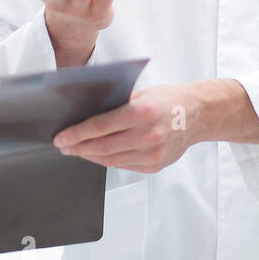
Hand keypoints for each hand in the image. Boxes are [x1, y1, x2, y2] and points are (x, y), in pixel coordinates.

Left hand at [52, 84, 204, 172]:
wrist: (198, 115)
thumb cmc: (168, 100)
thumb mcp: (141, 94)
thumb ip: (116, 105)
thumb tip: (85, 115)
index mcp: (142, 112)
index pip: (100, 127)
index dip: (76, 134)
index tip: (61, 137)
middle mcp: (148, 135)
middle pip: (102, 146)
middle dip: (78, 147)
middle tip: (64, 145)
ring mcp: (152, 153)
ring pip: (110, 159)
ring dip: (90, 156)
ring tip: (77, 150)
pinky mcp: (155, 165)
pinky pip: (123, 165)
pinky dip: (107, 161)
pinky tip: (97, 155)